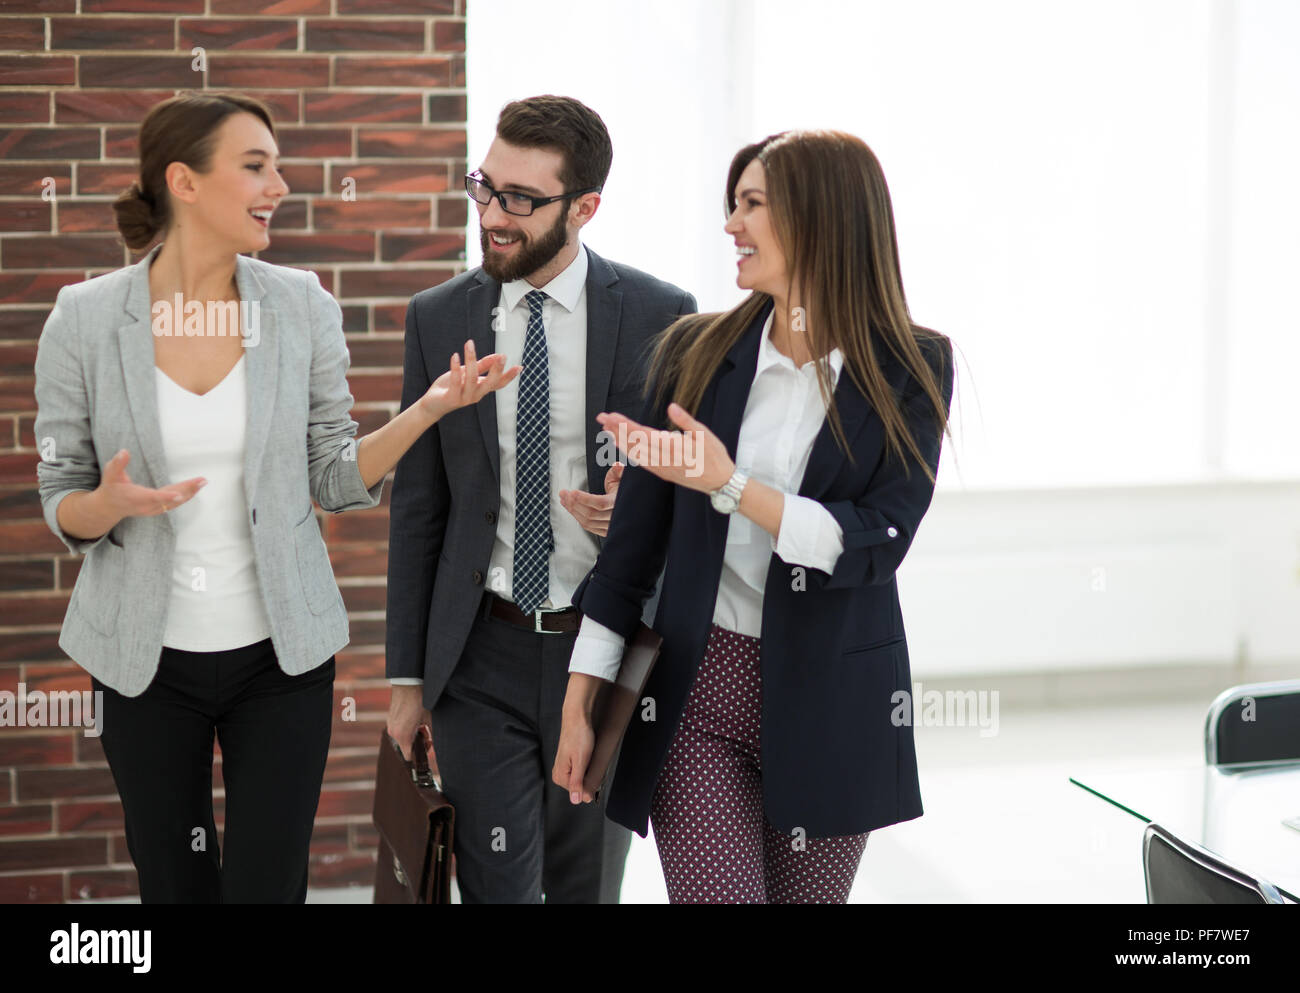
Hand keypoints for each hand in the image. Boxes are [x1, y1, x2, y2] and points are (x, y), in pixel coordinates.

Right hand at [96, 449, 205, 521]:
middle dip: (186, 490)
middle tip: (201, 481)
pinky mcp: (158, 509)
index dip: (166, 496)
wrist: (109, 507)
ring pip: (175, 502)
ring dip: (190, 493)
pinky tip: (196, 489)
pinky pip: (174, 503)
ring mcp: (153, 509)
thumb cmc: (111, 488)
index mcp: (136, 497)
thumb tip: (124, 451)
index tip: (179, 495)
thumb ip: (117, 464)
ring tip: (202, 482)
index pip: (153, 497)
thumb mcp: (110, 474)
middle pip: (170, 500)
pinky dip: (186, 496)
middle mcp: (147, 506)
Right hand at [386, 685, 432, 762]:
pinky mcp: (390, 720)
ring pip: (403, 738)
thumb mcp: (430, 720)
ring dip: (413, 735)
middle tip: (428, 736)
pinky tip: (416, 721)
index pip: (408, 756)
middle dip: (418, 744)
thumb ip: (432, 736)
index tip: (427, 753)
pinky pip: (399, 730)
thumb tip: (436, 746)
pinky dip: (408, 729)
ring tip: (423, 726)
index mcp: (402, 735)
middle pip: (406, 747)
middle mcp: (393, 733)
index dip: (419, 757)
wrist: (408, 683)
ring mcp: (390, 726)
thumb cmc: (420, 701)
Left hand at [418, 338, 520, 421]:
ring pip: (471, 379)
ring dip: (471, 360)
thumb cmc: (450, 387)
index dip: (509, 376)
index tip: (520, 367)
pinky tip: (455, 355)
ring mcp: (464, 398)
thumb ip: (482, 366)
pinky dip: (455, 368)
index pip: (499, 384)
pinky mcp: (451, 398)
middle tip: (502, 356)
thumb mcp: (467, 374)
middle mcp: (476, 395)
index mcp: (481, 389)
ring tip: (470, 344)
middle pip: (490, 383)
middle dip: (496, 370)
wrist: (432, 404)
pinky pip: (455, 382)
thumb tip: (497, 356)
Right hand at [552, 711, 597, 803]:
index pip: (579, 794)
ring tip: (589, 757)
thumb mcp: (580, 762)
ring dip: (589, 771)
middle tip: (592, 761)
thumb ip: (577, 782)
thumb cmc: (579, 737)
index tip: (594, 773)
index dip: (590, 786)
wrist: (577, 717)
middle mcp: (559, 773)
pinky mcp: (569, 760)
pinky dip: (587, 766)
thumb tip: (575, 801)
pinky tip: (588, 756)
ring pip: (581, 778)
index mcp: (559, 776)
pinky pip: (580, 771)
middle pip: (579, 787)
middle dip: (589, 778)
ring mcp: (564, 766)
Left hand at [559, 461, 622, 536]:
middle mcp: (617, 516)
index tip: (572, 492)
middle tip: (563, 493)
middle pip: (591, 514)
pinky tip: (571, 509)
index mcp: (620, 502)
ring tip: (564, 500)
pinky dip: (578, 518)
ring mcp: (612, 526)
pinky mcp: (606, 530)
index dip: (585, 499)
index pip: (601, 503)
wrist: (630, 500)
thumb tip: (617, 466)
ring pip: (588, 522)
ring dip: (573, 511)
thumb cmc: (624, 486)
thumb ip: (619, 471)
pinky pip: (590, 527)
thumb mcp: (622, 475)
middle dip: (574, 503)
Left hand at [595, 402, 734, 494]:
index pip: (642, 433)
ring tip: (607, 431)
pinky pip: (642, 463)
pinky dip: (630, 454)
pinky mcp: (663, 474)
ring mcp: (662, 468)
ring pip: (635, 454)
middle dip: (616, 429)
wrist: (720, 483)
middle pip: (634, 443)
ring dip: (620, 441)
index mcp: (672, 447)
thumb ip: (686, 421)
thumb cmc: (714, 457)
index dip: (625, 425)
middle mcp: (663, 459)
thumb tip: (671, 407)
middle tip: (602, 418)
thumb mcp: (704, 434)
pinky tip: (624, 448)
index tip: (612, 416)